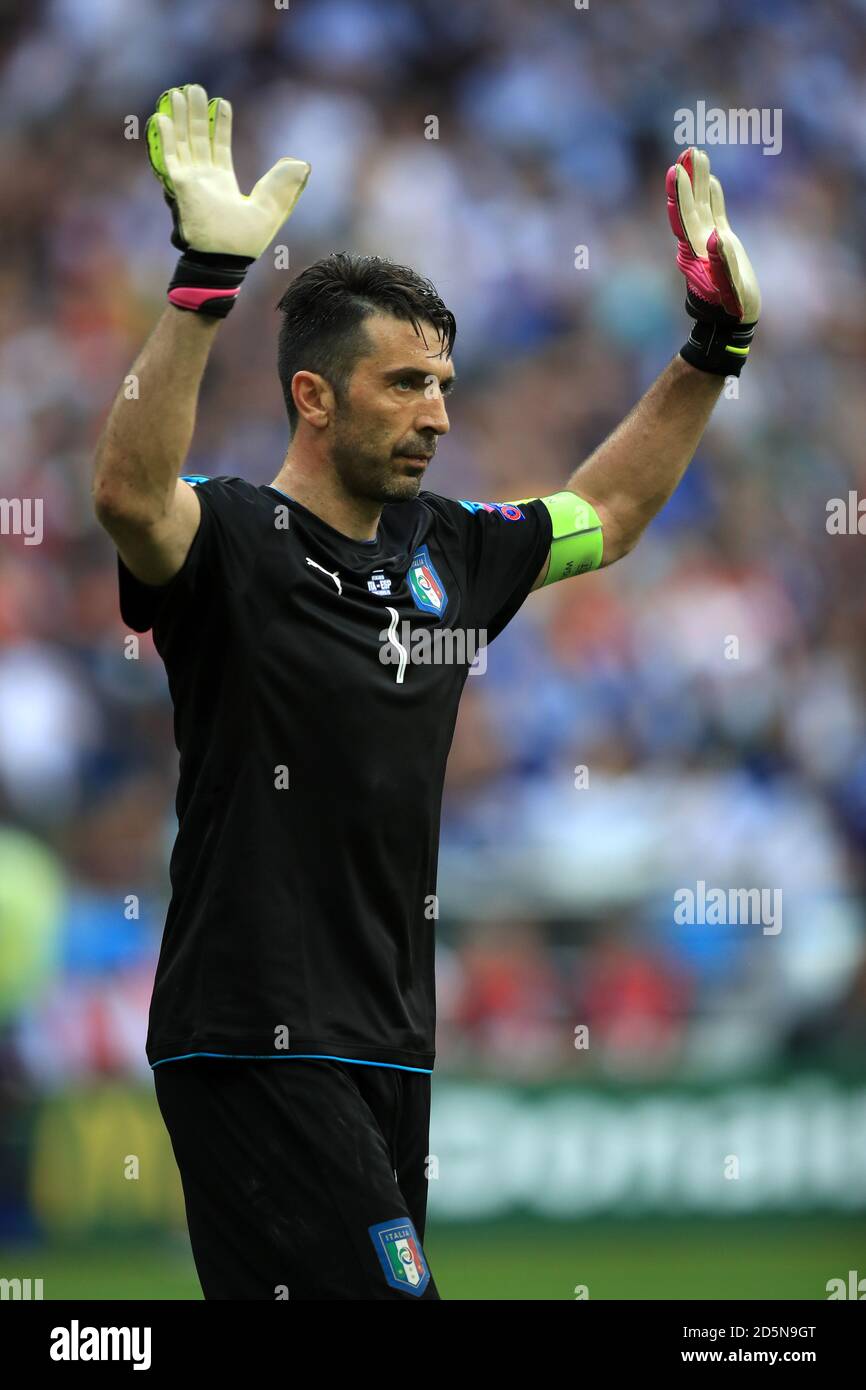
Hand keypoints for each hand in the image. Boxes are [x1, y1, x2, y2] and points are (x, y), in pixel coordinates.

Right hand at [146, 84, 309, 316]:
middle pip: (197, 138)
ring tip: (177, 92)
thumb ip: (283, 184)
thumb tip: (302, 163)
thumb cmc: (247, 241)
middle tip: (193, 88)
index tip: (221, 102)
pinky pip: (170, 157)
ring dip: (179, 117)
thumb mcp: (272, 207)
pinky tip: (162, 117)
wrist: (227, 258)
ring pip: (182, 142)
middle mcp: (205, 179)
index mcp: (223, 183)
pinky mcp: (181, 186)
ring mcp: (191, 181)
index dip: (220, 125)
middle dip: (195, 113)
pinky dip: (166, 138)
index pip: (219, 146)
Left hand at [667, 147, 759, 375]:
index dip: (679, 194)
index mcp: (695, 251)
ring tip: (696, 154)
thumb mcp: (730, 289)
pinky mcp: (722, 242)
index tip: (675, 170)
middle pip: (689, 205)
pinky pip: (715, 213)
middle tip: (687, 151)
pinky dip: (713, 196)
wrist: (732, 322)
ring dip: (698, 181)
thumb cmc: (731, 308)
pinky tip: (711, 180)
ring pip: (701, 205)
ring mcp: (709, 241)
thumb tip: (715, 236)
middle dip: (687, 178)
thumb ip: (723, 263)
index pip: (683, 217)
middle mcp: (698, 243)